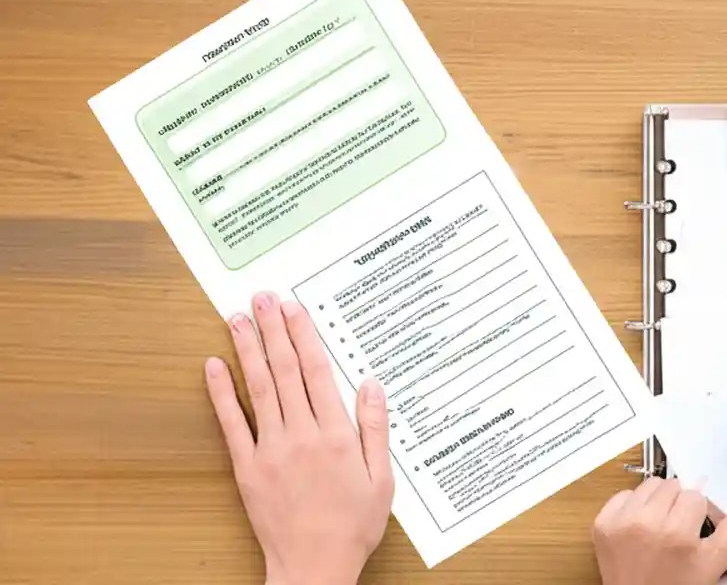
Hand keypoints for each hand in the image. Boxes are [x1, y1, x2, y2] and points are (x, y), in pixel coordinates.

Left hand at [204, 292, 393, 584]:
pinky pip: (232, 423)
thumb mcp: (382, 478)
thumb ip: (375, 427)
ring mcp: (271, 450)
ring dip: (247, 349)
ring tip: (238, 318)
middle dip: (273, 330)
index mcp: (336, 434)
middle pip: (284, 371)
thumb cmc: (352, 526)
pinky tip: (214, 366)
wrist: (314, 567)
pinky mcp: (247, 468)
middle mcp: (302, 435)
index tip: (294, 308)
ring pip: (258, 388)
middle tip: (262, 298)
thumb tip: (372, 384)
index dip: (303, 336)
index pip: (316, 372)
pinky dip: (222, 393)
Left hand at [592, 465, 726, 584]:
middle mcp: (646, 524)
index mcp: (678, 531)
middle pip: (673, 486)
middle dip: (678, 506)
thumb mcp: (722, 555)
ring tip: (659, 532)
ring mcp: (620, 524)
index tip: (692, 538)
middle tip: (676, 536)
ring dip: (657, 503)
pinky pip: (624, 494)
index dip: (697, 517)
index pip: (696, 495)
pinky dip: (633, 507)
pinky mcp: (601, 524)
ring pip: (650, 486)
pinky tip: (639, 532)